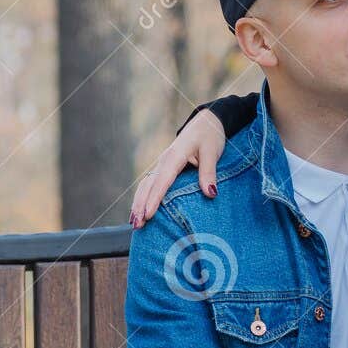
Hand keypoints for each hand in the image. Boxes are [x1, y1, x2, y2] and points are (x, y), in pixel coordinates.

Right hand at [130, 109, 226, 226]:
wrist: (206, 122)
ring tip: (134, 223)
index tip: (148, 215)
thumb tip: (210, 193)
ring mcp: (162, 164)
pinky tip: (139, 211)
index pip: (162, 180)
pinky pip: (149, 184)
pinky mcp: (163, 168)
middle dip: (140, 205)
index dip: (154, 199)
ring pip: (145, 185)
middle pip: (148, 185)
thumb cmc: (210, 136)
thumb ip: (209, 172)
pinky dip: (142, 197)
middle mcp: (164, 160)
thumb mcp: (213, 152)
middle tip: (137, 225)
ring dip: (138, 203)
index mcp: (175, 155)